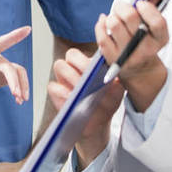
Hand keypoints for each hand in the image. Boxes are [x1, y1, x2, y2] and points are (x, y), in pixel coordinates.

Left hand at [0, 26, 31, 102]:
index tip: (28, 29)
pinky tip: (18, 101)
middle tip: (17, 95)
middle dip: (15, 80)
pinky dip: (19, 90)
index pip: (0, 43)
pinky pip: (15, 82)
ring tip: (21, 100)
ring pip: (17, 73)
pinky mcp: (0, 78)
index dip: (14, 36)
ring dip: (21, 85)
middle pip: (9, 67)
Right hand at [51, 46, 123, 166]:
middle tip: (88, 76)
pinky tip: (71, 99)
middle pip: (72, 54)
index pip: (92, 50)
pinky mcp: (56, 92)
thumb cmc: (107, 103)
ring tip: (80, 89)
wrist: (98, 121)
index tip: (96, 68)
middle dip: (80, 64)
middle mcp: (76, 67)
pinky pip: (53, 86)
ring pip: (60, 65)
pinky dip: (62, 92)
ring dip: (70, 76)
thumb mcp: (117, 93)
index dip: (91, 57)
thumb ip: (118, 83)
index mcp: (91, 63)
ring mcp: (64, 78)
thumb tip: (115, 79)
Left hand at [96, 0, 170, 111]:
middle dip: (123, 7)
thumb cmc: (146, 37)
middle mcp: (146, 49)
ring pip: (114, 25)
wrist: (140, 69)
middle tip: (122, 6)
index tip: (141, 2)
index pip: (158, 23)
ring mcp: (128, 56)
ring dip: (112, 15)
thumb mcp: (155, 20)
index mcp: (161, 39)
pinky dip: (100, 25)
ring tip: (115, 16)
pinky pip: (102, 37)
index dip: (148, 10)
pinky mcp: (113, 60)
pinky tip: (104, 21)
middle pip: (130, 19)